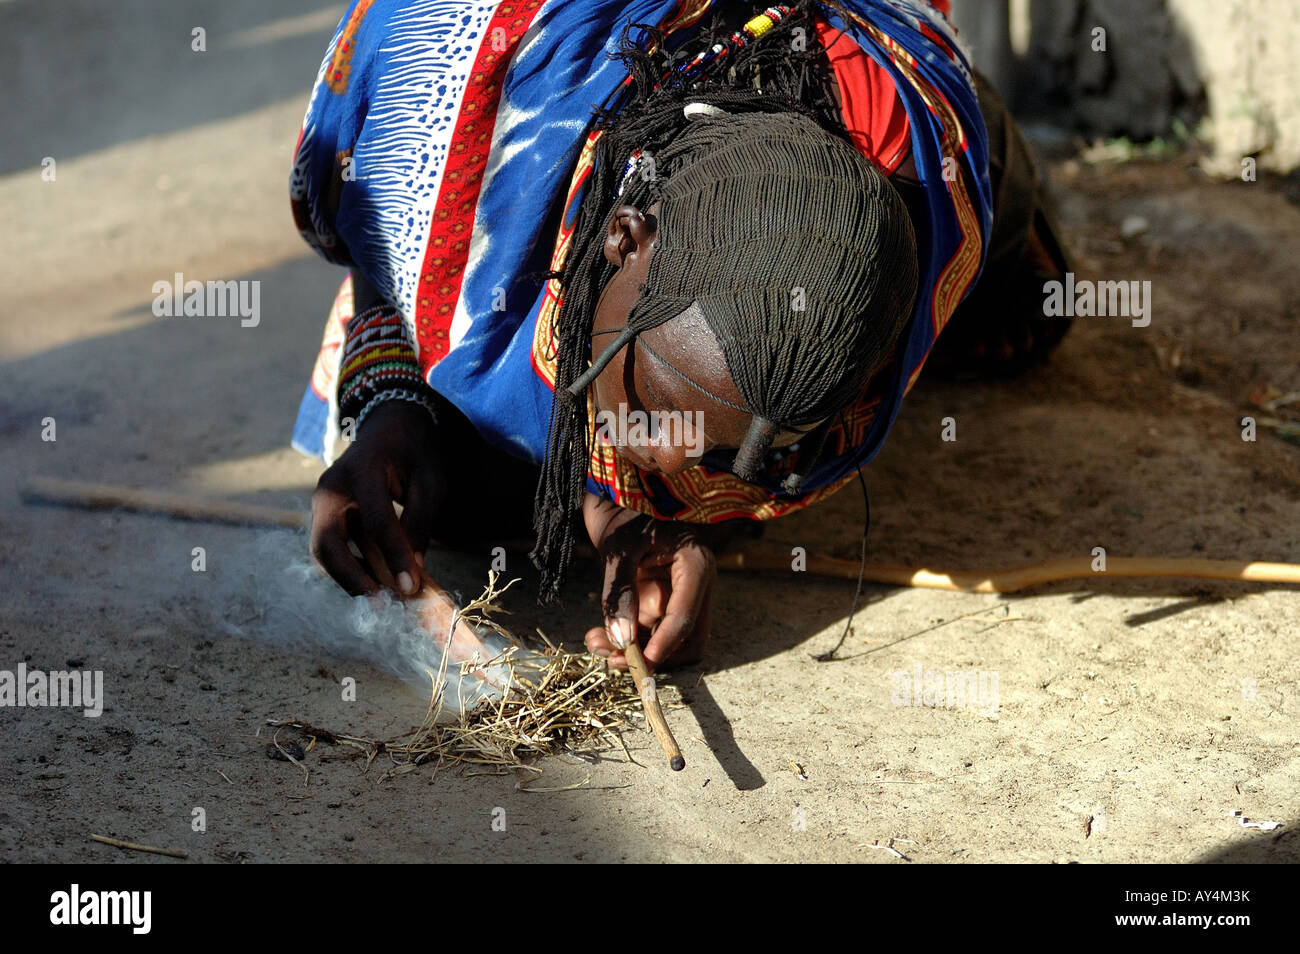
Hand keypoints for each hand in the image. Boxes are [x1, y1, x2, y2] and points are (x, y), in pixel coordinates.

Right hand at [310, 401, 445, 596]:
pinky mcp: (324, 512)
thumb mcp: (430, 482)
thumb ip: (419, 524)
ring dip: (348, 578)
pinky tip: (375, 583)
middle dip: (352, 578)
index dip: (394, 557)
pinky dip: (349, 567)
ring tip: (381, 601)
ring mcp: (322, 499)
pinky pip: (330, 546)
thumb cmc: (415, 451)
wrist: (390, 425)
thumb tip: (412, 574)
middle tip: (382, 605)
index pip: (377, 521)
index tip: (411, 588)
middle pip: (328, 542)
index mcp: (363, 468)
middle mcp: (332, 485)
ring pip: (323, 549)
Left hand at [582, 493, 715, 670]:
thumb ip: (620, 591)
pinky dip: (623, 639)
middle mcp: (690, 586)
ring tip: (595, 644)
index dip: (664, 646)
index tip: (638, 663)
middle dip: (651, 655)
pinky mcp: (653, 598)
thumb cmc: (625, 506)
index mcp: (695, 566)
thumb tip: (621, 640)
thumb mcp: (621, 545)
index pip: (686, 618)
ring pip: (662, 640)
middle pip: (685, 639)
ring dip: (633, 651)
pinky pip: (644, 631)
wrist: (614, 489)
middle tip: (613, 660)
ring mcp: (672, 594)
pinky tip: (597, 636)